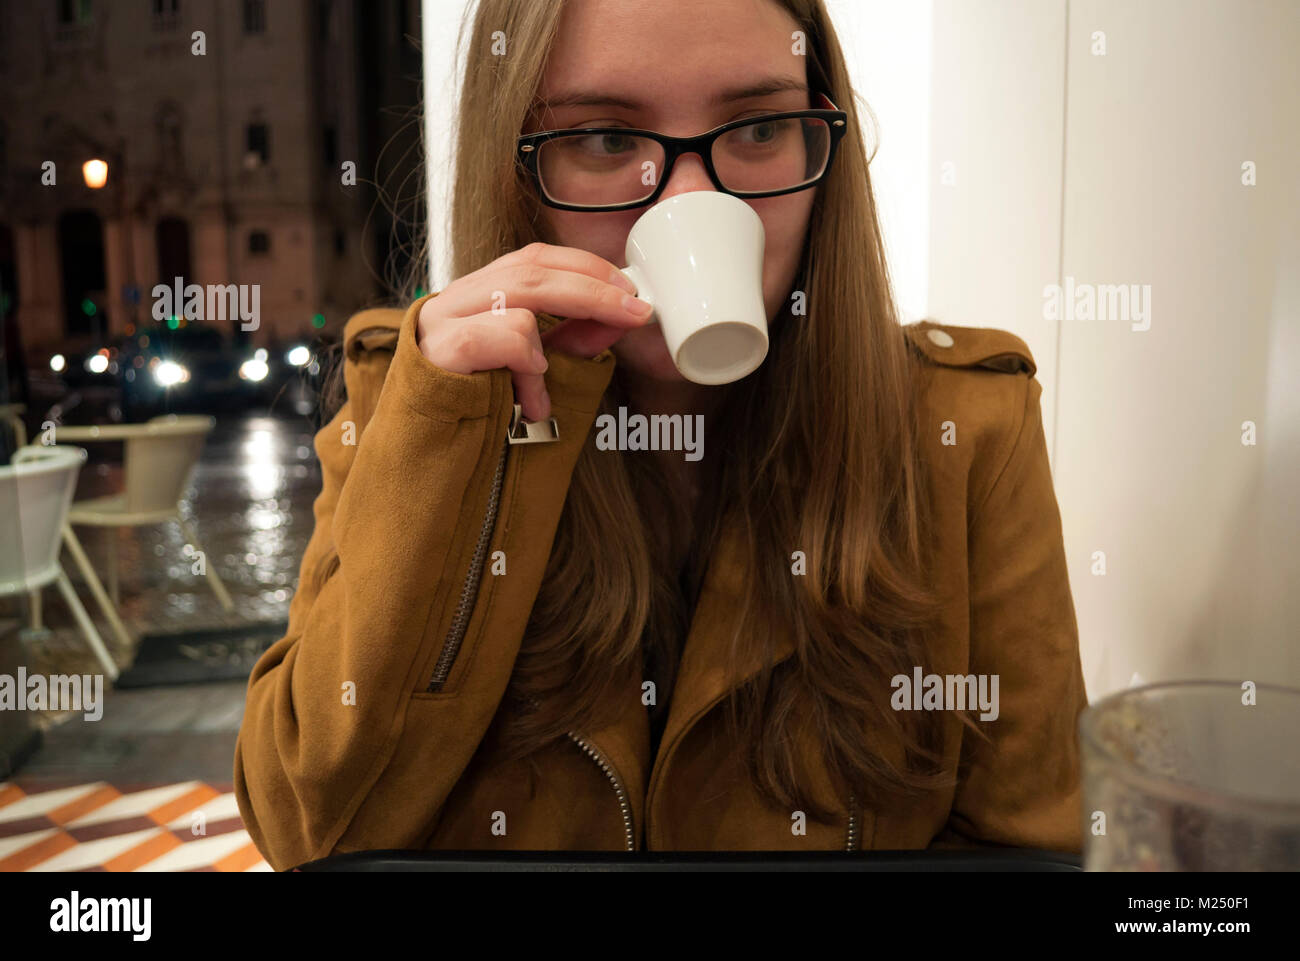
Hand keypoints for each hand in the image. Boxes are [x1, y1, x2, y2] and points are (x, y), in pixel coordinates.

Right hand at [416, 243, 653, 420]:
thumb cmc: (473, 414)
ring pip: (522, 293)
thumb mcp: (533, 370)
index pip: (533, 258)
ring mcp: (442, 320)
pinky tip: (533, 399)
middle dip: (594, 287)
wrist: (420, 459)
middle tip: (634, 309)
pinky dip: (531, 363)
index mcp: (474, 296)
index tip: (627, 287)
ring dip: (566, 325)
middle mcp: (454, 299)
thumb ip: (569, 341)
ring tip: (579, 361)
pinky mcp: (439, 349)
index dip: (584, 265)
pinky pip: (505, 336)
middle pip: (533, 269)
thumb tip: (617, 318)